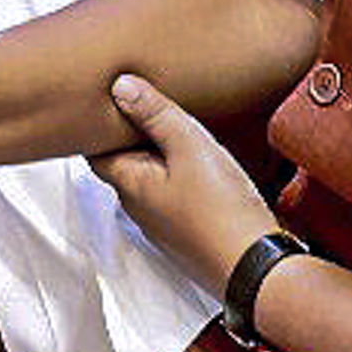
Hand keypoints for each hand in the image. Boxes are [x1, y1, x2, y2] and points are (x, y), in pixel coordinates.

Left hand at [85, 73, 277, 294]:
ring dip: (158, 156)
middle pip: (124, 164)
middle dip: (129, 138)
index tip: (104, 104)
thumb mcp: (190, 148)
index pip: (96, 152)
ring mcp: (164, 223)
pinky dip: (180, 176)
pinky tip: (200, 164)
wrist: (255, 265)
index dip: (99, 127)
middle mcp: (139, 208)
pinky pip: (175, 195)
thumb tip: (120, 86)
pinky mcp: (189, 231)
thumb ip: (156, 115)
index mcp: (130, 185)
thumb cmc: (221, 210)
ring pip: (152, 180)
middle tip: (140, 107)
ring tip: (173, 129)